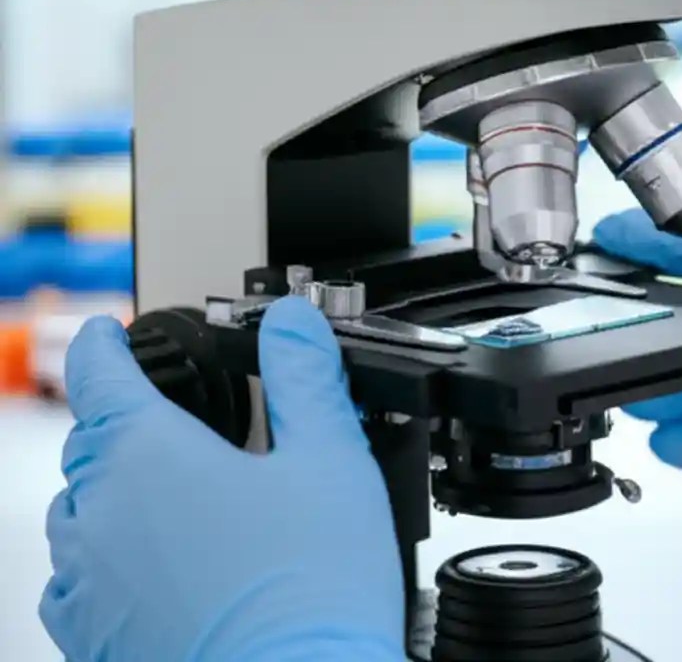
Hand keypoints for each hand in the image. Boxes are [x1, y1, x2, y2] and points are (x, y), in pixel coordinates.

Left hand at [40, 297, 403, 661]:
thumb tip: (293, 322)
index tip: (105, 333)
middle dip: (128, 427)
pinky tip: (165, 574)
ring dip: (117, 497)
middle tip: (184, 434)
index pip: (97, 371)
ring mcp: (86, 582)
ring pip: (81, 516)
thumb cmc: (311, 590)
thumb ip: (306, 378)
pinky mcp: (91, 640)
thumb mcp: (331, 460)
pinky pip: (78, 584)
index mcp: (145, 453)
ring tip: (183, 508)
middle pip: (92, 444)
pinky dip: (110, 564)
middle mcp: (97, 512)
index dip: (101, 342)